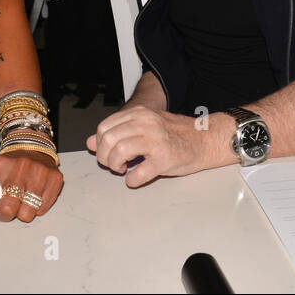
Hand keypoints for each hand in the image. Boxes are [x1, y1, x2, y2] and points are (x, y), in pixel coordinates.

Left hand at [0, 149, 62, 251]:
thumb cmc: (7, 166)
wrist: (31, 145)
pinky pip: (42, 209)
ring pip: (26, 214)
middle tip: (7, 203)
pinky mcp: (53, 178)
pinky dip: (37, 207)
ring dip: (22, 211)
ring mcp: (37, 173)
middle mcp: (17, 169)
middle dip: (5, 213)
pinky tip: (34, 193)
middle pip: (6, 210)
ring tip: (22, 197)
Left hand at [85, 104, 213, 186]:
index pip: (104, 127)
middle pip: (108, 140)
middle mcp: (146, 123)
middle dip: (104, 157)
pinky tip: (136, 178)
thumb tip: (89, 142)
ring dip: (115, 166)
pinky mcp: (164, 158)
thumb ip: (117, 131)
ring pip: (118, 153)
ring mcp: (155, 140)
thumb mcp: (144, 127)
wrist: (205, 140)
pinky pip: (138, 173)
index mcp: (139, 114)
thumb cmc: (174, 135)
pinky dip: (132, 180)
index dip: (100, 144)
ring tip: (123, 169)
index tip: (107, 153)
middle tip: (113, 164)